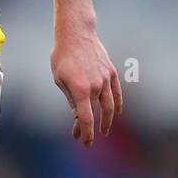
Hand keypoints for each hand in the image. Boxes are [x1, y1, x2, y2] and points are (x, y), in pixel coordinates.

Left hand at [51, 27, 121, 147]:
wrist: (76, 34)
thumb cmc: (62, 57)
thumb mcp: (60, 80)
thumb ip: (71, 99)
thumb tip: (79, 116)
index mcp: (80, 90)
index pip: (85, 119)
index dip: (86, 134)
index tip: (85, 143)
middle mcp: (96, 86)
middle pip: (97, 114)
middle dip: (91, 128)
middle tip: (85, 139)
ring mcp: (106, 79)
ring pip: (110, 105)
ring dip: (107, 120)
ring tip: (104, 130)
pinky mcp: (111, 72)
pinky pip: (117, 92)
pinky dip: (117, 104)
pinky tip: (116, 113)